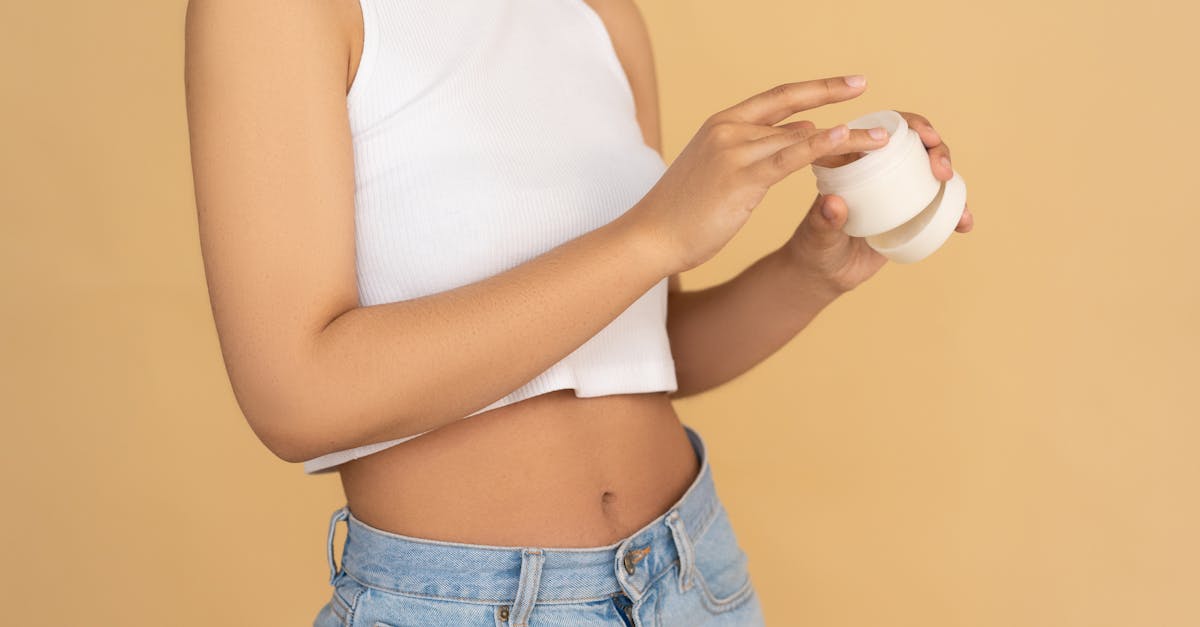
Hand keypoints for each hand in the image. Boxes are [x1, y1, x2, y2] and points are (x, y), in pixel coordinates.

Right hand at [624, 75, 890, 275]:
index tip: (846, 84)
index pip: (776, 97)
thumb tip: (800, 132)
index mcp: (721, 124)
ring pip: (800, 136)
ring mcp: (734, 151)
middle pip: (791, 106)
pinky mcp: (741, 178)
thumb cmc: (682, 211)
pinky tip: (847, 140)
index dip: (813, 88)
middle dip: (830, 93)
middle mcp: (728, 129)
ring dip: (844, 137)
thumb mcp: (718, 170)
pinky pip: (791, 158)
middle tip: (863, 83)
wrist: (651, 236)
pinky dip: (822, 147)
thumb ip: (757, 149)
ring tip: (880, 139)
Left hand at [784, 110, 973, 293]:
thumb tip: (833, 203)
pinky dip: (954, 212)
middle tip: (943, 171)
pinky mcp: (908, 213)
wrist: (824, 274)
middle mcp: (878, 169)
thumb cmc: (813, 248)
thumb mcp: (816, 235)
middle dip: (937, 149)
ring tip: (958, 201)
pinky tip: (964, 224)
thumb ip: (821, 222)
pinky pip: (936, 205)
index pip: (884, 129)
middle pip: (915, 145)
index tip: (927, 136)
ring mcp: (896, 190)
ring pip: (930, 172)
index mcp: (852, 160)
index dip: (911, 125)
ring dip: (952, 179)